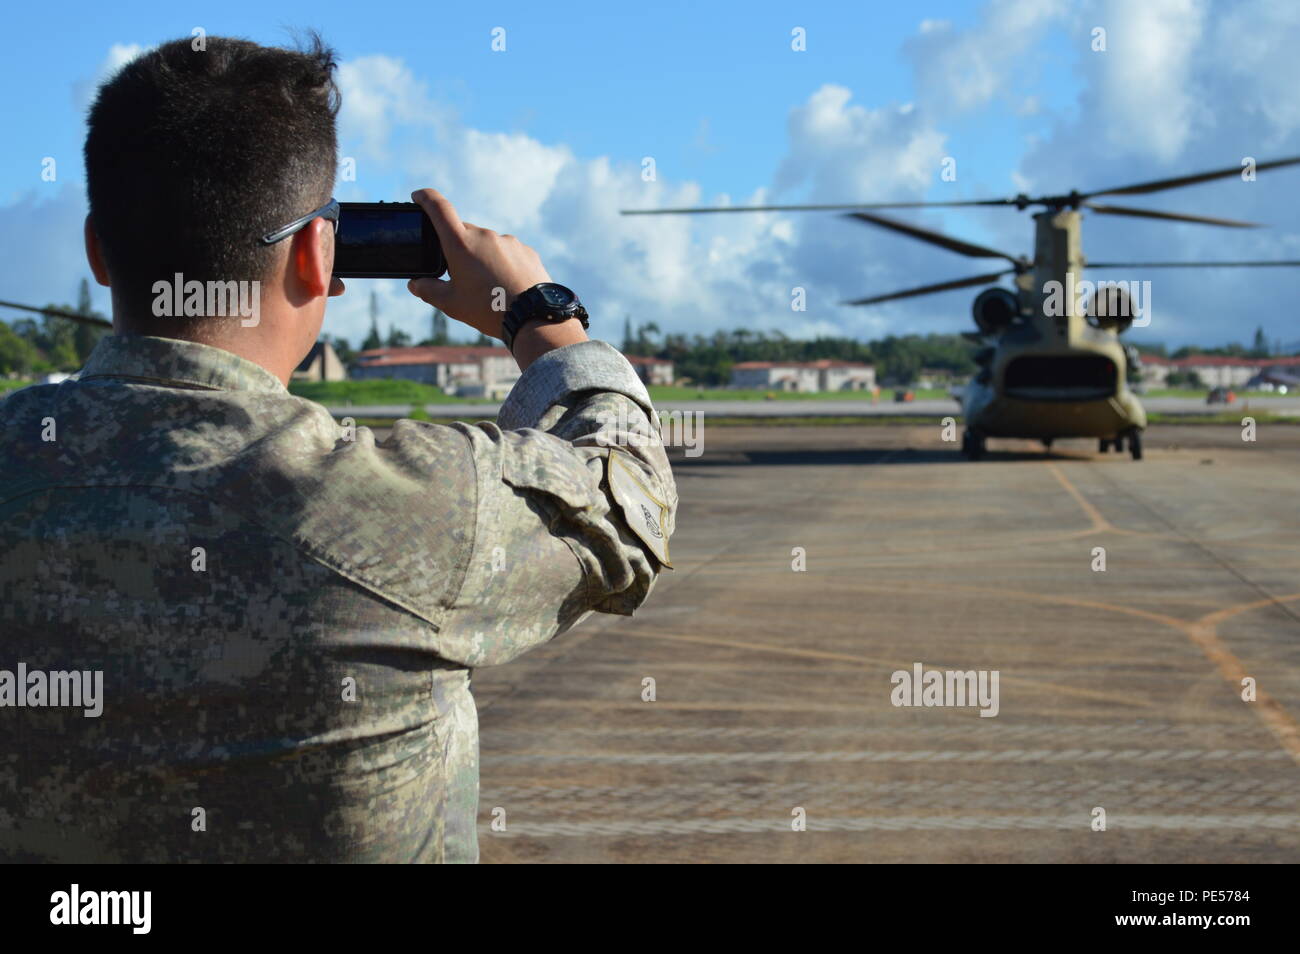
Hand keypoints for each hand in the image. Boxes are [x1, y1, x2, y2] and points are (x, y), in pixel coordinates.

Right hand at [405, 188, 550, 338]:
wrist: (533, 317)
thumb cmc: (488, 310)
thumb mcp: (451, 304)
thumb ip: (428, 290)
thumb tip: (415, 284)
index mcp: (460, 244)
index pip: (438, 208)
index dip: (425, 198)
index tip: (418, 196)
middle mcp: (485, 236)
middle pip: (463, 232)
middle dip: (457, 248)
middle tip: (459, 274)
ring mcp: (508, 242)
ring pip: (486, 243)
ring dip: (482, 257)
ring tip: (487, 286)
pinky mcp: (525, 251)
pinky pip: (507, 252)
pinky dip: (502, 263)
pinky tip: (506, 285)